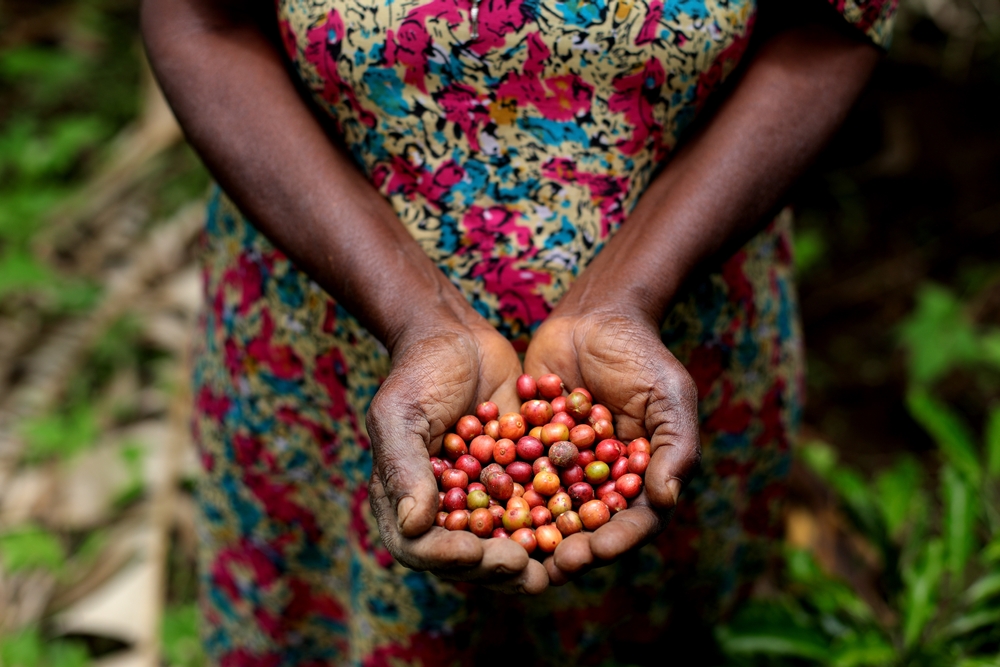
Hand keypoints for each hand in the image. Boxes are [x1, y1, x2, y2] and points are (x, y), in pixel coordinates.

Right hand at [366, 316, 548, 593]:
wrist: (458, 338)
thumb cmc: (418, 373)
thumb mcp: (401, 415)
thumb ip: (405, 469)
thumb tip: (414, 526)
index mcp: (405, 502)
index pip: (421, 548)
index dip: (447, 557)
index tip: (474, 553)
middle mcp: (447, 509)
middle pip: (470, 557)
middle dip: (498, 566)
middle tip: (525, 566)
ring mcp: (486, 497)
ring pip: (509, 540)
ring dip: (535, 555)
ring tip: (560, 559)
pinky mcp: (520, 479)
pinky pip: (540, 507)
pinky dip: (561, 518)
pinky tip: (586, 520)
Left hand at [523, 307, 699, 583]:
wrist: (596, 318)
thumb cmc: (644, 357)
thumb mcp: (669, 398)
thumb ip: (674, 448)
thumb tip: (665, 500)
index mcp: (639, 480)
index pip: (633, 522)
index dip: (616, 540)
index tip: (596, 552)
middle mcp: (599, 482)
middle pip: (587, 527)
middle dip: (571, 547)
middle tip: (552, 565)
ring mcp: (561, 467)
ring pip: (545, 508)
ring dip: (531, 532)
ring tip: (512, 549)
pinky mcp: (528, 447)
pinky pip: (513, 474)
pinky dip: (499, 491)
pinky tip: (479, 506)